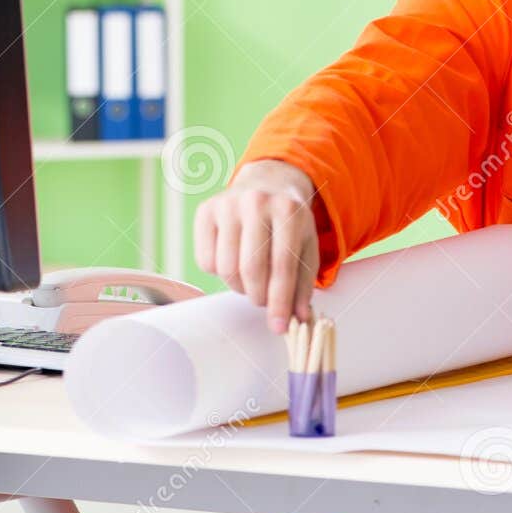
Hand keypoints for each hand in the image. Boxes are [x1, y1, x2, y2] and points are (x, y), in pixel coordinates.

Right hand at [194, 159, 319, 333]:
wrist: (266, 184)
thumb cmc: (289, 223)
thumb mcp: (306, 246)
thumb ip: (303, 283)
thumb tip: (298, 319)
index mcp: (289, 210)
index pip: (283, 266)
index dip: (280, 302)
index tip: (279, 327)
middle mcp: (257, 202)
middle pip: (251, 269)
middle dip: (258, 297)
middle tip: (263, 299)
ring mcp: (228, 204)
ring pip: (226, 268)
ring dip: (238, 287)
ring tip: (250, 279)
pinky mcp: (206, 210)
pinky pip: (205, 261)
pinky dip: (218, 272)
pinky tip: (232, 260)